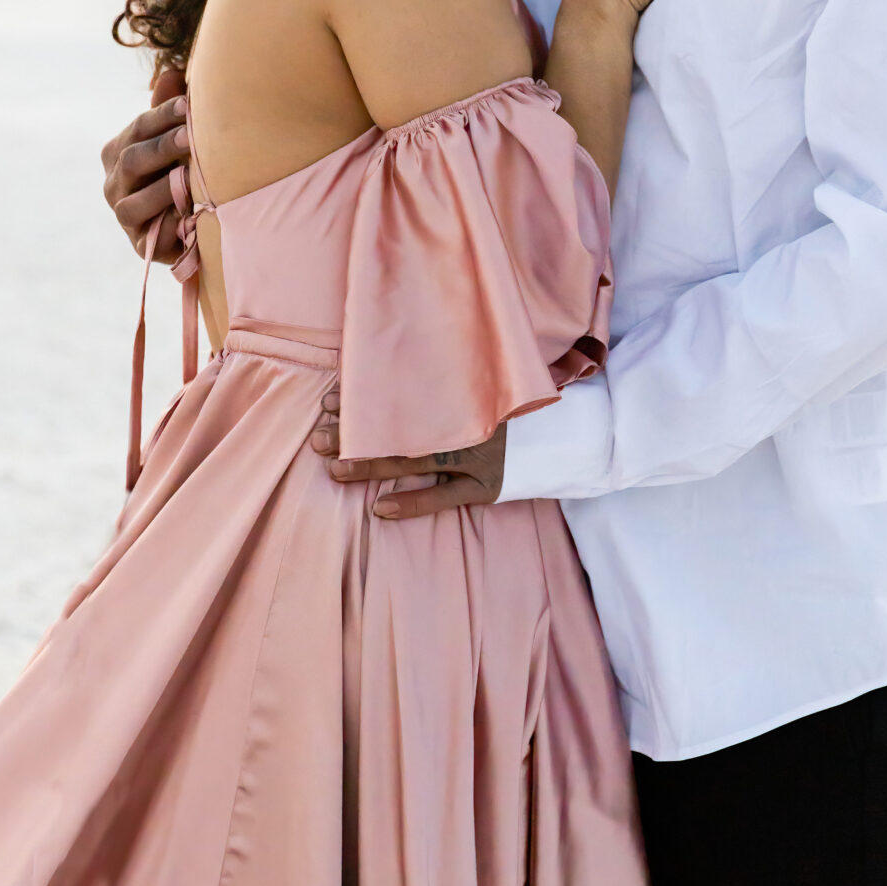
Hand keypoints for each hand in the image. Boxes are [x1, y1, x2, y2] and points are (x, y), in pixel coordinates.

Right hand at [101, 64, 190, 260]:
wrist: (190, 223)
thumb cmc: (181, 170)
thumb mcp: (177, 140)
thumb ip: (170, 110)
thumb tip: (173, 72)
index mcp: (119, 152)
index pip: (138, 129)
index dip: (162, 116)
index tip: (189, 105)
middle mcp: (114, 184)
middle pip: (132, 161)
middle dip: (163, 147)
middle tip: (192, 136)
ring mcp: (124, 216)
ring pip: (134, 203)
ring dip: (164, 189)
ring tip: (192, 177)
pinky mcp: (141, 245)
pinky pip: (150, 237)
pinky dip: (168, 227)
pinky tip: (189, 217)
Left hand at [311, 388, 506, 516]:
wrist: (570, 433)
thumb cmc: (517, 406)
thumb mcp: (481, 385)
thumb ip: (444, 383)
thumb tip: (389, 376)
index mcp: (459, 394)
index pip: (399, 398)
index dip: (362, 401)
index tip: (328, 401)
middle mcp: (465, 422)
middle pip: (399, 428)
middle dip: (355, 434)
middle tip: (317, 438)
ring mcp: (477, 455)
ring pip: (415, 460)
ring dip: (372, 465)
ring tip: (334, 469)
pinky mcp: (488, 485)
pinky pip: (446, 496)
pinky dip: (414, 502)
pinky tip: (381, 509)